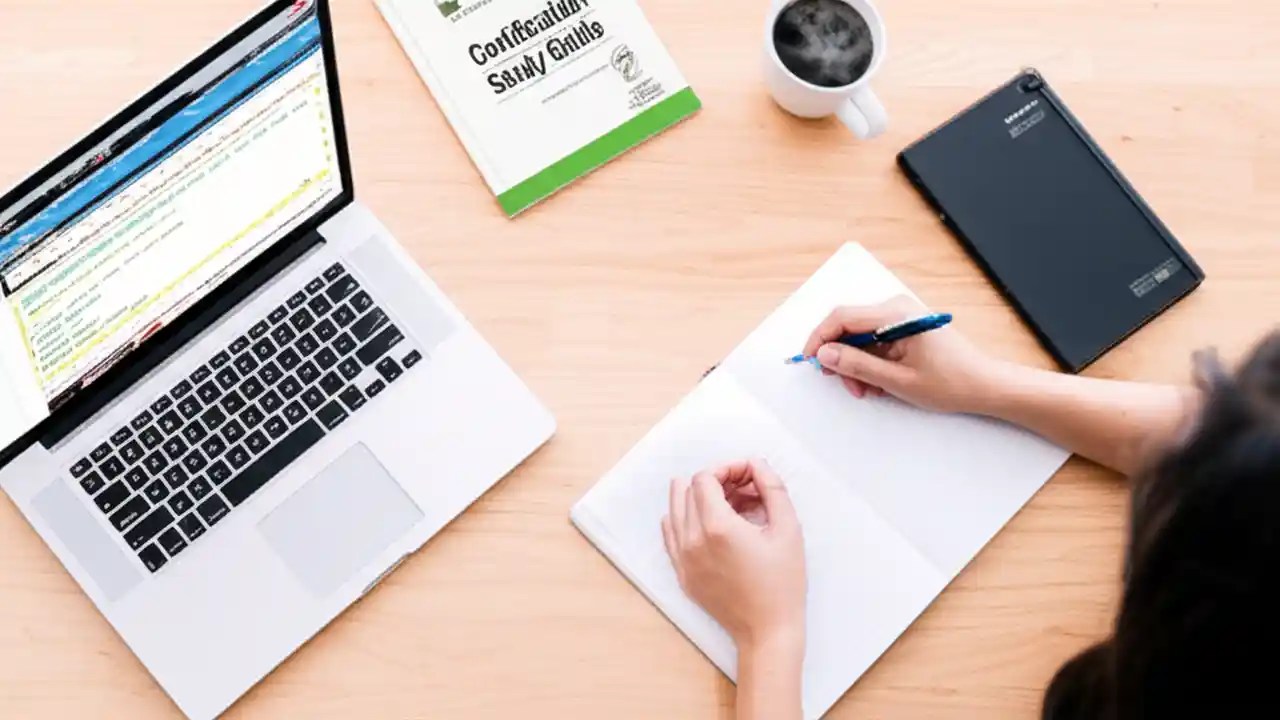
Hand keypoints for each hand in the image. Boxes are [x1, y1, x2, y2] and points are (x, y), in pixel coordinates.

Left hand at [661, 459, 805, 650]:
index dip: (726, 469)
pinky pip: (670, 535)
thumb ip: (772, 488)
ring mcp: (682, 560)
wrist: (768, 632)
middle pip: (688, 490)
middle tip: (744, 490)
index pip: (704, 478)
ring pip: (674, 510)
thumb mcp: (788, 529)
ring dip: (697, 498)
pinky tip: (705, 522)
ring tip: (727, 504)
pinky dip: (683, 520)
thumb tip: (756, 463)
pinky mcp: (682, 575)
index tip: (748, 475)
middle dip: (715, 481)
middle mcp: (692, 541)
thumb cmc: (782, 583)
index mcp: (717, 527)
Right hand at [801, 296, 1000, 413]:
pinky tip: (878, 383)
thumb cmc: (950, 383)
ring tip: (868, 390)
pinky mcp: (904, 328)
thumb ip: (857, 365)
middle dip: (841, 358)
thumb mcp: (897, 380)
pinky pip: (874, 342)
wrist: (984, 385)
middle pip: (849, 327)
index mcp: (896, 314)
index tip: (809, 361)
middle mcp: (897, 308)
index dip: (820, 338)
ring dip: (856, 364)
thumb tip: (824, 354)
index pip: (842, 317)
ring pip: (860, 337)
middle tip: (848, 386)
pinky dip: (869, 362)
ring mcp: (901, 317)